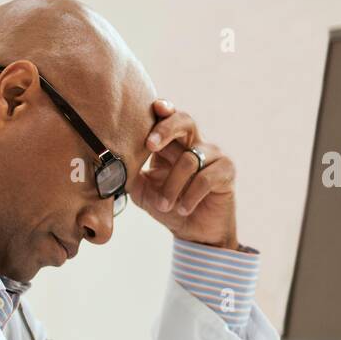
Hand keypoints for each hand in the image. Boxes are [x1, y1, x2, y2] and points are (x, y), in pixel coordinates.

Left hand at [128, 99, 237, 248]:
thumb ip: (132, 178)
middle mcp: (194, 143)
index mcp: (172, 144)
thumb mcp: (144, 193)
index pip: (168, 118)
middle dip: (166, 129)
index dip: (163, 110)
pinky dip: (190, 196)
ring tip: (164, 206)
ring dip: (171, 187)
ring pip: (188, 160)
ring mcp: (212, 155)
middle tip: (150, 146)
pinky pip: (205, 178)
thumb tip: (114, 168)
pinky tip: (183, 209)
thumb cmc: (170, 207)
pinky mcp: (226, 171)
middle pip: (185, 121)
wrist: (196, 232)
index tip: (154, 107)